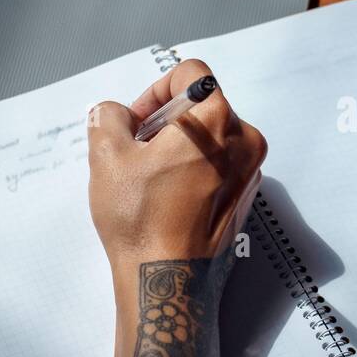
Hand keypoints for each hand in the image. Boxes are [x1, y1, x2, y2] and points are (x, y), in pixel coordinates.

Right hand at [88, 58, 265, 272]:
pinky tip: (166, 199)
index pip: (190, 75)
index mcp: (217, 120)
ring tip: (148, 180)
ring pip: (210, 139)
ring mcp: (249, 173)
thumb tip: (116, 115)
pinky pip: (217, 167)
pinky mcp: (243, 199)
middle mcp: (244, 141)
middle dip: (165, 121)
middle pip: (201, 107)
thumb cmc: (141, 218)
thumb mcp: (106, 156)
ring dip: (178, 147)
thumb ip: (108, 117)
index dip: (154, 91)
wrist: (165, 281)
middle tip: (135, 152)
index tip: (135, 123)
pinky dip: (192, 171)